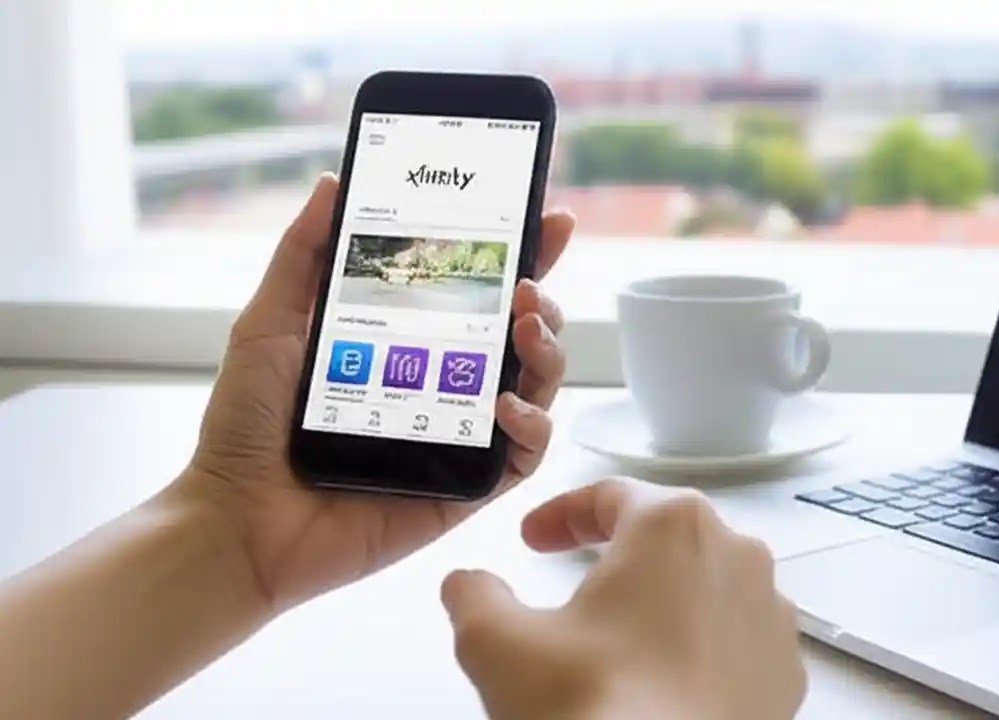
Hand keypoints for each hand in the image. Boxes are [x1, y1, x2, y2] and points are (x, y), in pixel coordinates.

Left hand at [175, 174, 574, 612]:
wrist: (236, 521)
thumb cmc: (245, 429)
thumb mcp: (269, 324)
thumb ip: (302, 253)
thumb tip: (335, 181)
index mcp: (409, 343)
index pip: (479, 291)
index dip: (523, 254)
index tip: (548, 218)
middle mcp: (444, 385)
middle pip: (523, 334)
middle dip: (545, 299)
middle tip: (530, 283)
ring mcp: (460, 435)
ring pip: (538, 388)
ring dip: (548, 351)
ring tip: (525, 325)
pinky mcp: (467, 489)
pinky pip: (524, 456)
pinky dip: (531, 425)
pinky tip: (505, 402)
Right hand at [441, 479, 806, 719]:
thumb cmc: (595, 707)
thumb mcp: (498, 643)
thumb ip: (475, 597)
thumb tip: (467, 585)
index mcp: (672, 525)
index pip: (610, 496)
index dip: (561, 515)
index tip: (534, 539)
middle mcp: (737, 555)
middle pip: (667, 535)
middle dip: (619, 552)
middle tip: (576, 577)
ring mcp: (772, 615)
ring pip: (708, 585)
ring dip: (665, 599)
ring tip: (622, 637)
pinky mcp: (786, 672)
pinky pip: (738, 640)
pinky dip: (702, 647)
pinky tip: (666, 679)